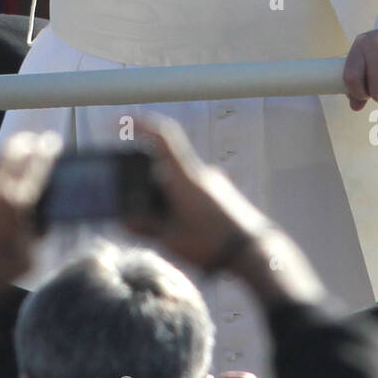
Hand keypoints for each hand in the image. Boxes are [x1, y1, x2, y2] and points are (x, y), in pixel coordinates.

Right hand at [125, 115, 324, 307]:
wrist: (255, 253)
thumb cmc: (212, 243)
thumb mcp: (171, 238)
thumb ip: (145, 226)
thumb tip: (125, 219)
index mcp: (185, 175)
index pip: (163, 137)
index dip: (141, 125)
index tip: (122, 124)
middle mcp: (202, 172)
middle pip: (166, 164)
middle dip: (147, 179)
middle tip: (135, 200)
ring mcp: (215, 182)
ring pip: (180, 179)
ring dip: (166, 194)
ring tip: (161, 224)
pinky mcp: (223, 195)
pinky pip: (194, 189)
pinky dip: (180, 200)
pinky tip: (181, 228)